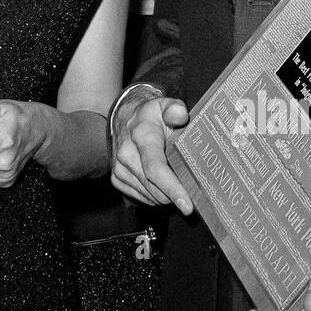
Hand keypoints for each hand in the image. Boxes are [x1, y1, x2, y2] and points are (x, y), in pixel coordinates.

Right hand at [110, 95, 191, 212]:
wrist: (124, 117)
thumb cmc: (150, 114)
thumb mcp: (165, 105)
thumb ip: (175, 109)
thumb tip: (180, 115)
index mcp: (141, 135)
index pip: (156, 168)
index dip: (173, 189)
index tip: (187, 206)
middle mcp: (126, 153)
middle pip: (153, 187)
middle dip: (175, 196)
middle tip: (194, 194)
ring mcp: (119, 167)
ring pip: (148, 195)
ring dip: (166, 196)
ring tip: (179, 186)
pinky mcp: (116, 178)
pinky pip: (140, 196)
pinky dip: (155, 196)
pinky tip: (163, 185)